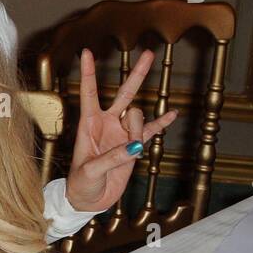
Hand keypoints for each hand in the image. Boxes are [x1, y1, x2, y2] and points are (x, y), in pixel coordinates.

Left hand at [64, 48, 178, 212]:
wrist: (89, 200)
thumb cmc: (81, 183)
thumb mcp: (90, 170)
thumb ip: (113, 158)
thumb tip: (135, 147)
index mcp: (89, 124)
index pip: (89, 93)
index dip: (89, 73)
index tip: (87, 52)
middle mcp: (106, 124)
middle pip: (124, 93)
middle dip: (136, 74)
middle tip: (148, 52)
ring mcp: (122, 133)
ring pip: (138, 117)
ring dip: (138, 130)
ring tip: (130, 149)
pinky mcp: (134, 146)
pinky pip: (150, 131)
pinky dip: (161, 122)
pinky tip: (172, 113)